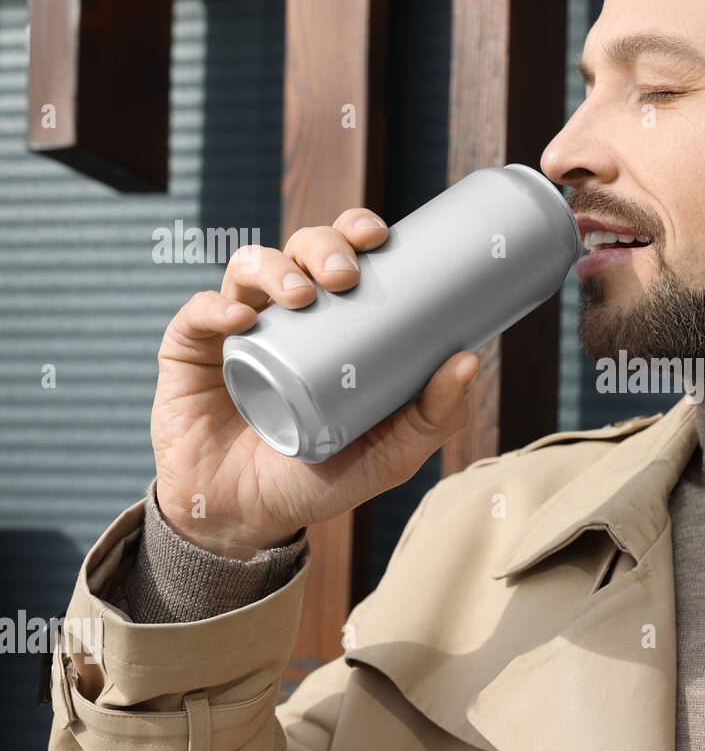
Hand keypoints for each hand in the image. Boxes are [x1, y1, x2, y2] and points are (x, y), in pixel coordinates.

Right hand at [151, 208, 479, 558]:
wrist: (248, 520)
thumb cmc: (322, 479)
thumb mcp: (390, 454)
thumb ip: (433, 416)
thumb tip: (470, 359)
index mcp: (331, 322)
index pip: (343, 257)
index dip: (356, 230)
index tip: (379, 235)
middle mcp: (283, 315)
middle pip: (298, 251)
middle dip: (322, 246)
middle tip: (346, 275)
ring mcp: (234, 329)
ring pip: (249, 268)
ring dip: (276, 268)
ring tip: (301, 296)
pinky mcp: (188, 353)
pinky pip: (196, 315)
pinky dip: (216, 308)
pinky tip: (242, 319)